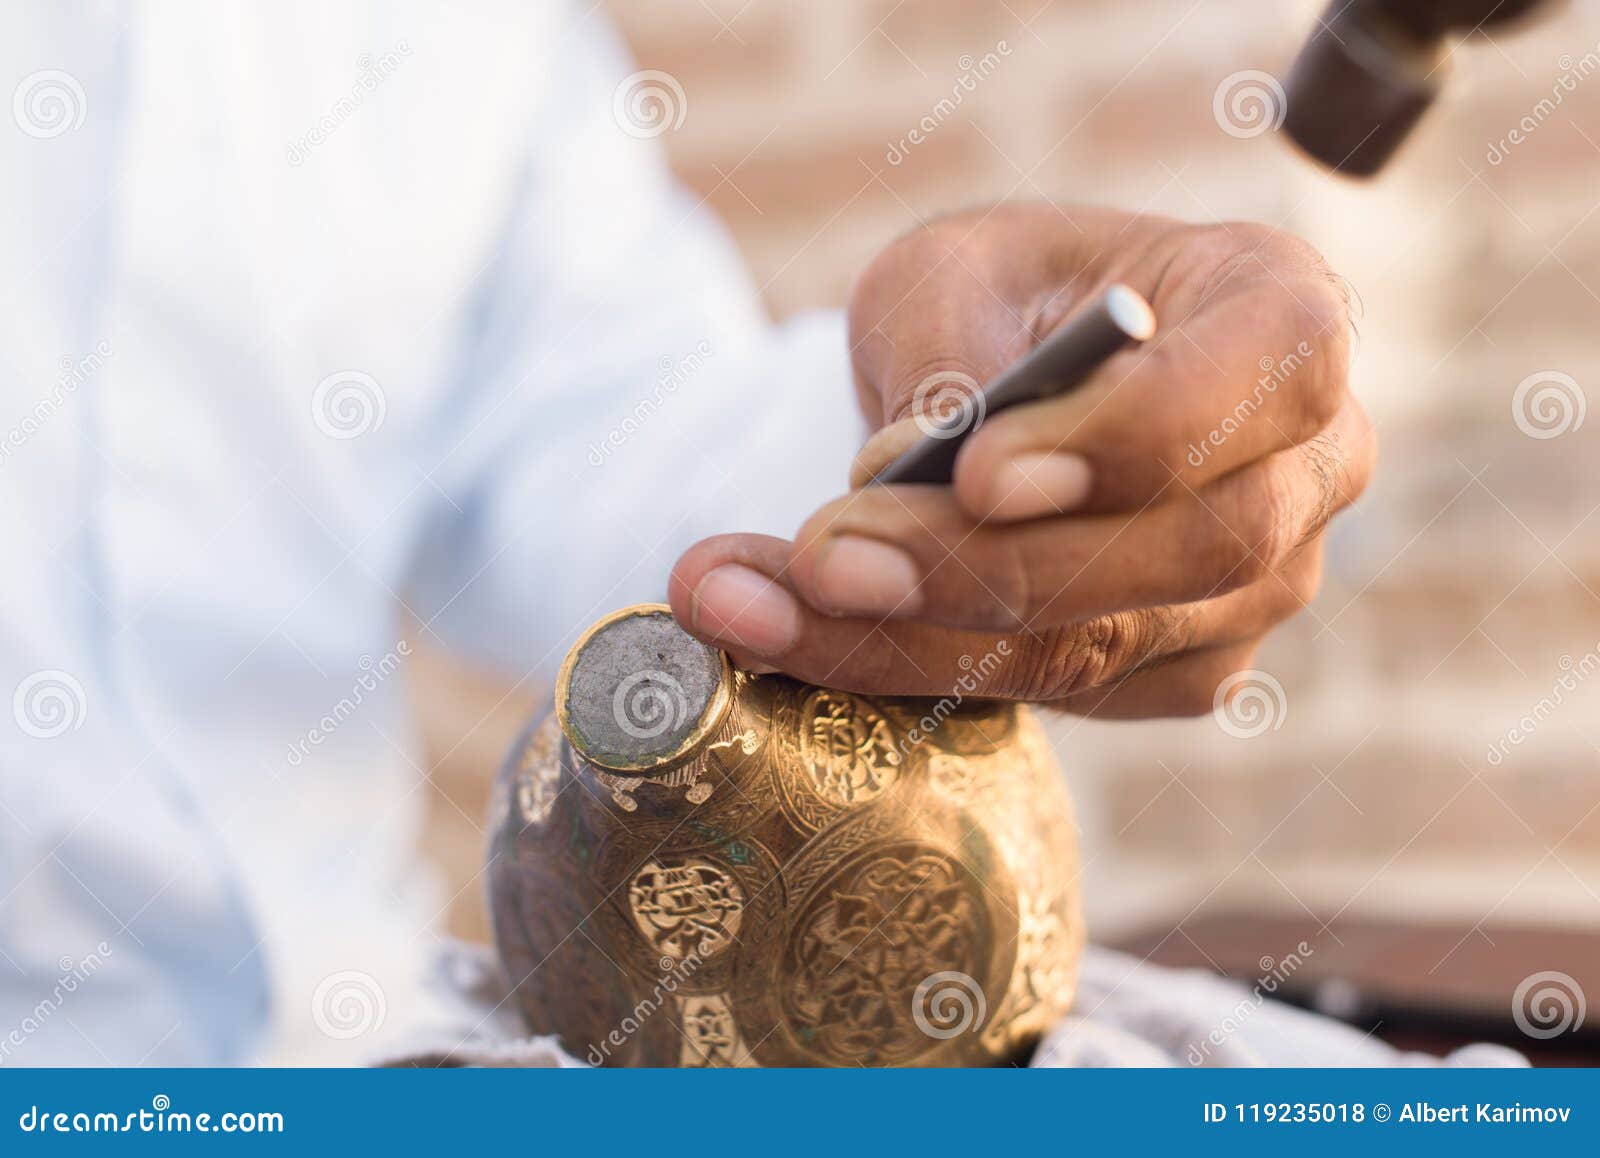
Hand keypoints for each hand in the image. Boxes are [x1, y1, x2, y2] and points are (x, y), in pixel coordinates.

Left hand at [668, 204, 1374, 716]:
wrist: (1012, 381)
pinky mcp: (1183, 668)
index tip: (976, 471)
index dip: (1133, 436)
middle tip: (821, 556)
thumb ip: (948, 348)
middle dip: (991, 566)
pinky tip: (791, 636)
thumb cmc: (1003, 299)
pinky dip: (912, 671)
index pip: (1266, 377)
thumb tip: (909, 472)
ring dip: (915, 637)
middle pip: (1192, 546)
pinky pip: (1062, 696)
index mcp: (1285, 320)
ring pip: (1109, 644)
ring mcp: (1261, 586)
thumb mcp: (955, 271)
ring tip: (747, 603)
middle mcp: (1306, 466)